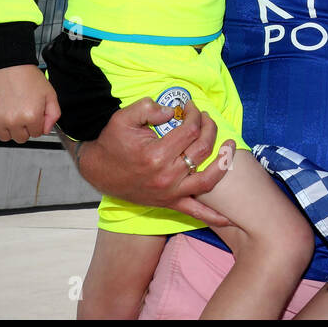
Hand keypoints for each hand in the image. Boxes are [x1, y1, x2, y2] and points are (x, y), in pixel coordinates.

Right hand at [0, 65, 60, 141]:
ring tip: (10, 113)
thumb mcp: (50, 94)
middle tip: (22, 113)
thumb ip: (53, 114)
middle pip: (21, 137)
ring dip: (8, 129)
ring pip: (4, 137)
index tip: (33, 114)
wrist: (9, 64)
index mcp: (32, 116)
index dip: (37, 124)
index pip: (37, 133)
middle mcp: (14, 120)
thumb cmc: (28, 76)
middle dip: (24, 128)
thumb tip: (46, 129)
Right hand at [75, 97, 234, 226]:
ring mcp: (170, 192)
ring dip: (223, 163)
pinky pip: (195, 212)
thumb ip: (148, 108)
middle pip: (202, 149)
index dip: (195, 115)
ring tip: (230, 147)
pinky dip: (213, 216)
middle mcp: (166, 176)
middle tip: (207, 118)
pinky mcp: (169, 202)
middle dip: (209, 128)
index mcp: (156, 155)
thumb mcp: (123, 118)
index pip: (190, 130)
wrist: (98, 169)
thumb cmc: (112, 142)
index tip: (192, 107)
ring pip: (208, 179)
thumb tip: (173, 110)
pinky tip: (230, 219)